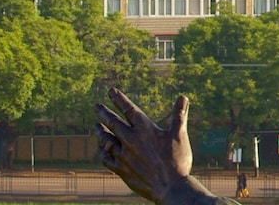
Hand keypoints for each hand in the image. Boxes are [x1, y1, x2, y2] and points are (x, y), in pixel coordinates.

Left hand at [95, 89, 218, 203]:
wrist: (170, 187)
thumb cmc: (178, 160)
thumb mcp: (180, 135)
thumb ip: (179, 115)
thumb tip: (183, 97)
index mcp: (145, 129)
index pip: (128, 109)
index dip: (119, 99)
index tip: (110, 91)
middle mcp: (131, 140)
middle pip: (113, 123)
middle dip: (104, 113)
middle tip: (96, 106)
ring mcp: (124, 155)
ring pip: (106, 140)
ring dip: (100, 131)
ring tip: (95, 126)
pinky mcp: (121, 169)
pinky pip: (106, 158)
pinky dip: (102, 151)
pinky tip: (100, 149)